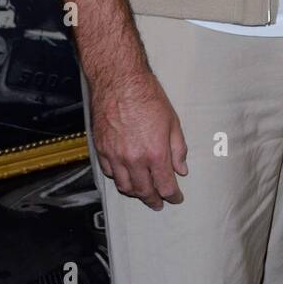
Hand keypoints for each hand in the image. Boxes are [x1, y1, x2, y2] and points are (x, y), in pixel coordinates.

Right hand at [88, 66, 188, 210]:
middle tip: (159, 202)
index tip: (176, 198)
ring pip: (124, 186)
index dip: (173, 196)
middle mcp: (134, 159)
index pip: (165, 186)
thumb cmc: (147, 96)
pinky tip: (124, 176)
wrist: (120, 81)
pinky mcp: (101, 149)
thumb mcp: (172, 121)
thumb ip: (178, 149)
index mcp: (156, 153)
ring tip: (142, 193)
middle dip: (154, 199)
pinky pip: (109, 172)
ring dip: (135, 193)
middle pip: (144, 191)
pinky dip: (118, 178)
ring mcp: (115, 156)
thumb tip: (181, 169)